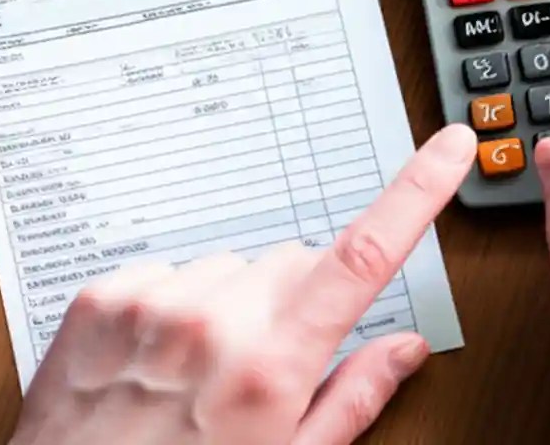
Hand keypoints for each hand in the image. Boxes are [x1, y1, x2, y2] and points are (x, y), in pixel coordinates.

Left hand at [10, 124, 476, 444]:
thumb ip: (354, 400)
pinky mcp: (102, 297)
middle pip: (297, 262)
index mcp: (270, 370)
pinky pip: (171, 270)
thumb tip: (405, 349)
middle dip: (302, 299)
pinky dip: (178, 303)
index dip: (417, 192)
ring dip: (236, 302)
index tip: (448, 150)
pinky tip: (164, 355)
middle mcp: (212, 324)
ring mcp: (152, 304)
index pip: (365, 257)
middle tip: (275, 362)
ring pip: (234, 266)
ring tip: (205, 369)